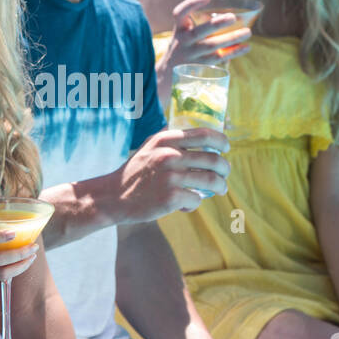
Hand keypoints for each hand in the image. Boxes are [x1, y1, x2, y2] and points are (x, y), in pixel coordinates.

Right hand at [109, 128, 230, 222]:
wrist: (112, 197)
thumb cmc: (134, 173)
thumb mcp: (149, 147)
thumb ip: (169, 139)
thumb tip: (197, 134)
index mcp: (166, 140)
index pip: (204, 135)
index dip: (221, 141)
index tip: (226, 148)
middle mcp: (169, 155)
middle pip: (213, 160)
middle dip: (225, 168)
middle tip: (225, 174)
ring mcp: (171, 177)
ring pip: (211, 181)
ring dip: (220, 186)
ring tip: (220, 190)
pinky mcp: (171, 197)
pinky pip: (196, 200)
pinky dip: (194, 203)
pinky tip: (186, 205)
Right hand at [157, 0, 251, 95]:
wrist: (169, 72)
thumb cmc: (184, 45)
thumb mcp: (184, 32)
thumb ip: (200, 22)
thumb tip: (237, 15)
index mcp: (179, 28)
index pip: (180, 13)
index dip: (192, 3)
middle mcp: (183, 40)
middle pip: (199, 32)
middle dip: (217, 24)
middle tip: (233, 17)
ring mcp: (191, 54)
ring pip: (212, 46)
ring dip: (231, 38)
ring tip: (248, 32)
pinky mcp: (201, 66)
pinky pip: (219, 58)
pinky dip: (234, 52)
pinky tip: (246, 47)